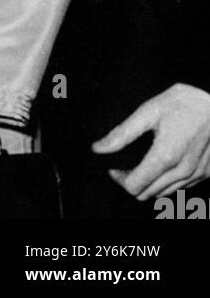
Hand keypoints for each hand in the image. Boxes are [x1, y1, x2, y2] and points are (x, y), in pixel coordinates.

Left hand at [92, 84, 209, 198]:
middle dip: (132, 182)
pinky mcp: (205, 174)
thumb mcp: (149, 111)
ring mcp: (196, 175)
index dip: (119, 179)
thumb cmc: (185, 103)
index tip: (114, 167)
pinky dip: (166, 182)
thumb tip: (98, 148)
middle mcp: (182, 171)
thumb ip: (122, 133)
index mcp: (165, 156)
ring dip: (149, 184)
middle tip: (126, 166)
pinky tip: (162, 165)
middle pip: (147, 194)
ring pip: (164, 194)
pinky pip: (180, 188)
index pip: (135, 187)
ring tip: (143, 165)